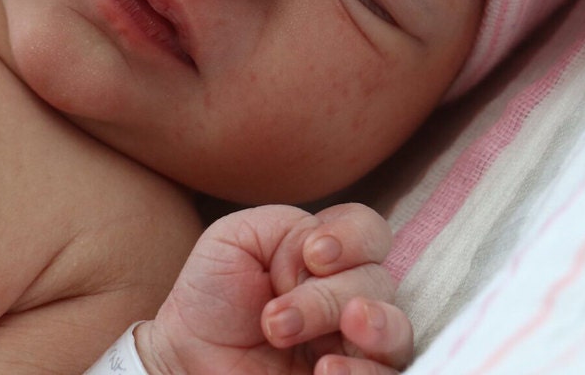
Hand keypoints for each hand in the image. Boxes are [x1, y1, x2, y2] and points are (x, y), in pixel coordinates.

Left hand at [137, 204, 412, 374]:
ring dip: (366, 332)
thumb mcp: (235, 238)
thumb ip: (284, 224)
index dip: (353, 237)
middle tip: (275, 320)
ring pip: (396, 333)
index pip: (370, 233)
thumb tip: (325, 250)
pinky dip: (361, 372)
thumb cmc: (212, 295)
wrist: (188, 358)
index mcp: (329, 256)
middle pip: (379, 282)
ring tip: (322, 353)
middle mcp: (352, 297)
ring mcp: (356, 346)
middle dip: (327, 298)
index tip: (312, 254)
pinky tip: (326, 370)